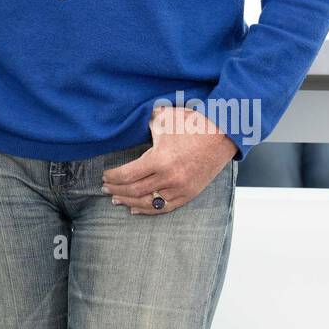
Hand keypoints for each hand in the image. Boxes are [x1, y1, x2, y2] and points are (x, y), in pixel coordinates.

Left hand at [101, 105, 237, 214]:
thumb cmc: (192, 123)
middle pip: (134, 191)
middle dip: (117, 190)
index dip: (113, 177)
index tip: (105, 176)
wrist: (223, 134)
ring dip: (129, 202)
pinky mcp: (189, 194)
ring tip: (116, 199)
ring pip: (148, 202)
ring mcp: (180, 188)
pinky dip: (148, 210)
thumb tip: (129, 121)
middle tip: (106, 188)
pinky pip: (165, 208)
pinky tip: (135, 208)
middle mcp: (169, 178)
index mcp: (160, 159)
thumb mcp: (164, 118)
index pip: (128, 175)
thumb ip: (144, 122)